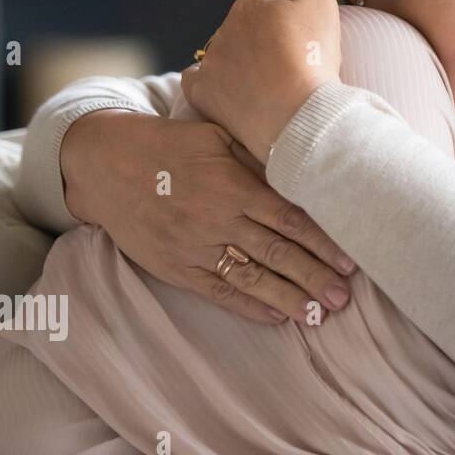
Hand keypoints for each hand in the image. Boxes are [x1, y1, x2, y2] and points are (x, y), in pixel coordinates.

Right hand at [63, 109, 355, 323]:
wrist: (105, 165)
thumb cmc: (171, 146)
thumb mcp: (216, 138)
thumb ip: (257, 159)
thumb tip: (303, 170)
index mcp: (233, 186)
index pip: (289, 219)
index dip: (322, 242)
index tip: (349, 259)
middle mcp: (217, 220)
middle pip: (276, 253)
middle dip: (314, 277)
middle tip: (343, 298)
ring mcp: (195, 247)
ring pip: (251, 279)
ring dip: (289, 298)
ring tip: (319, 315)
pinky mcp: (176, 267)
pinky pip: (218, 291)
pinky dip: (249, 306)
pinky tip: (277, 316)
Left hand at [182, 0, 341, 161]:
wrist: (296, 113)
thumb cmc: (311, 59)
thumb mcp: (322, 2)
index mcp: (252, 4)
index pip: (275, 3)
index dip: (296, 20)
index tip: (309, 40)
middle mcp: (225, 27)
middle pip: (251, 28)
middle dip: (269, 39)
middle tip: (295, 62)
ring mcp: (210, 61)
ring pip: (229, 52)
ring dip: (246, 61)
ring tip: (273, 83)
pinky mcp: (202, 92)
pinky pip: (198, 79)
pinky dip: (213, 82)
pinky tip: (232, 90)